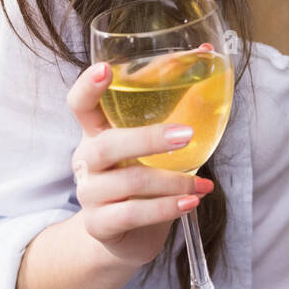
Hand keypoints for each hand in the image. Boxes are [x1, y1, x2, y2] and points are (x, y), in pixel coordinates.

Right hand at [66, 56, 214, 267]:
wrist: (127, 236)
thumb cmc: (145, 179)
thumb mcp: (157, 145)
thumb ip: (178, 105)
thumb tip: (208, 52)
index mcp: (97, 133)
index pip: (80, 105)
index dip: (88, 86)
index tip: (106, 69)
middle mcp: (88, 161)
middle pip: (107, 144)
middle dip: (148, 139)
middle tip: (186, 135)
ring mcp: (90, 194)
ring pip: (129, 182)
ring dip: (173, 181)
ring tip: (201, 184)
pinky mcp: (100, 224)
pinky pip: (132, 214)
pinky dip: (166, 208)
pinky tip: (190, 202)